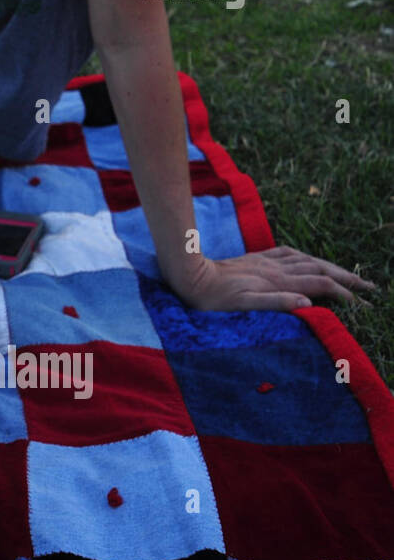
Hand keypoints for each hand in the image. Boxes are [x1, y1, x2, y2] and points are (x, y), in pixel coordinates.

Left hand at [168, 248, 375, 313]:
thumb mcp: (243, 305)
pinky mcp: (257, 259)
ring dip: (332, 267)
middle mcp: (276, 269)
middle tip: (370, 287)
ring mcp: (267, 262)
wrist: (190, 275)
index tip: (363, 305)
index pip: (320, 286)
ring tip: (349, 275)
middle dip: (347, 278)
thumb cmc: (214, 297)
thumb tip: (308, 305)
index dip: (344, 294)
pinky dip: (307, 257)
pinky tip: (309, 259)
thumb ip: (275, 303)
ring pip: (308, 260)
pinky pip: (290, 254)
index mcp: (277, 281)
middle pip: (320, 270)